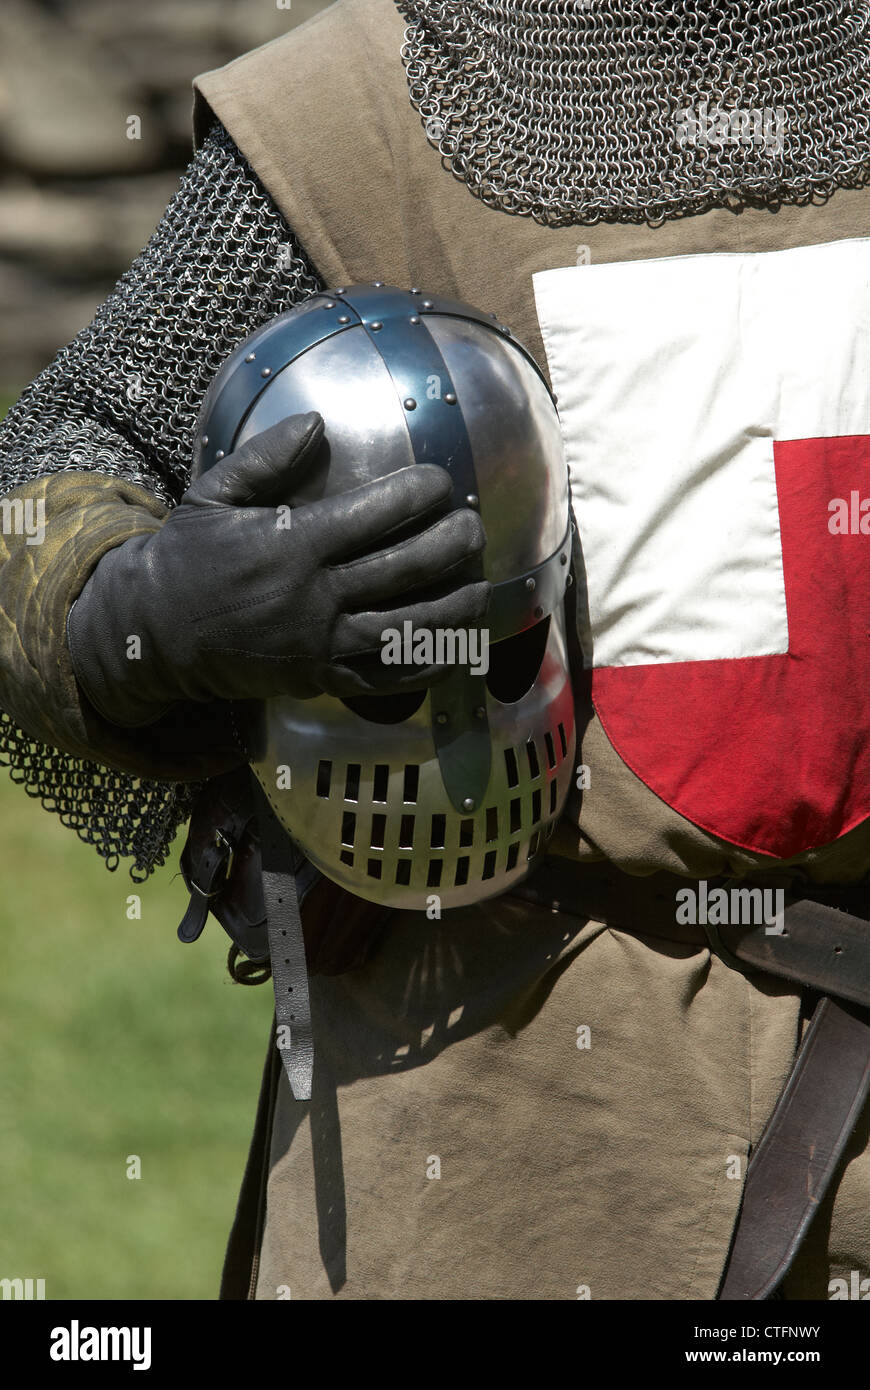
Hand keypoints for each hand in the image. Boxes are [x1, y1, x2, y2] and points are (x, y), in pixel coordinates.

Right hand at [67, 412, 489, 726]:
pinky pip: (383, 678)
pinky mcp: (319, 678)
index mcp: (292, 545)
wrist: (155, 635)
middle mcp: (313, 596)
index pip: (373, 515)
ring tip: (481, 587)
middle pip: (403, 569)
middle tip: (474, 528)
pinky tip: (456, 649)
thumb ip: (265, 458)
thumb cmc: (188, 558)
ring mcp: (319, 642)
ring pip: (406, 627)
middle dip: (450, 545)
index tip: (441, 482)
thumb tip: (317, 422)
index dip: (417, 495)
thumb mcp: (212, 496)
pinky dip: (425, 666)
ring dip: (453, 607)